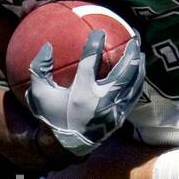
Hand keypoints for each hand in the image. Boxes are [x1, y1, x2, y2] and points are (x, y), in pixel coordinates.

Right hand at [26, 28, 145, 156]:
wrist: (66, 146)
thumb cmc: (52, 117)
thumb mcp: (39, 94)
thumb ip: (40, 69)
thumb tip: (47, 47)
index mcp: (81, 93)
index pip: (91, 63)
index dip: (95, 45)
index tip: (99, 32)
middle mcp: (101, 101)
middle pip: (123, 72)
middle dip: (130, 52)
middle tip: (134, 36)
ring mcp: (113, 110)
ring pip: (133, 83)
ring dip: (138, 65)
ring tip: (140, 51)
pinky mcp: (120, 117)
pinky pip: (133, 96)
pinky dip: (137, 81)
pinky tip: (139, 72)